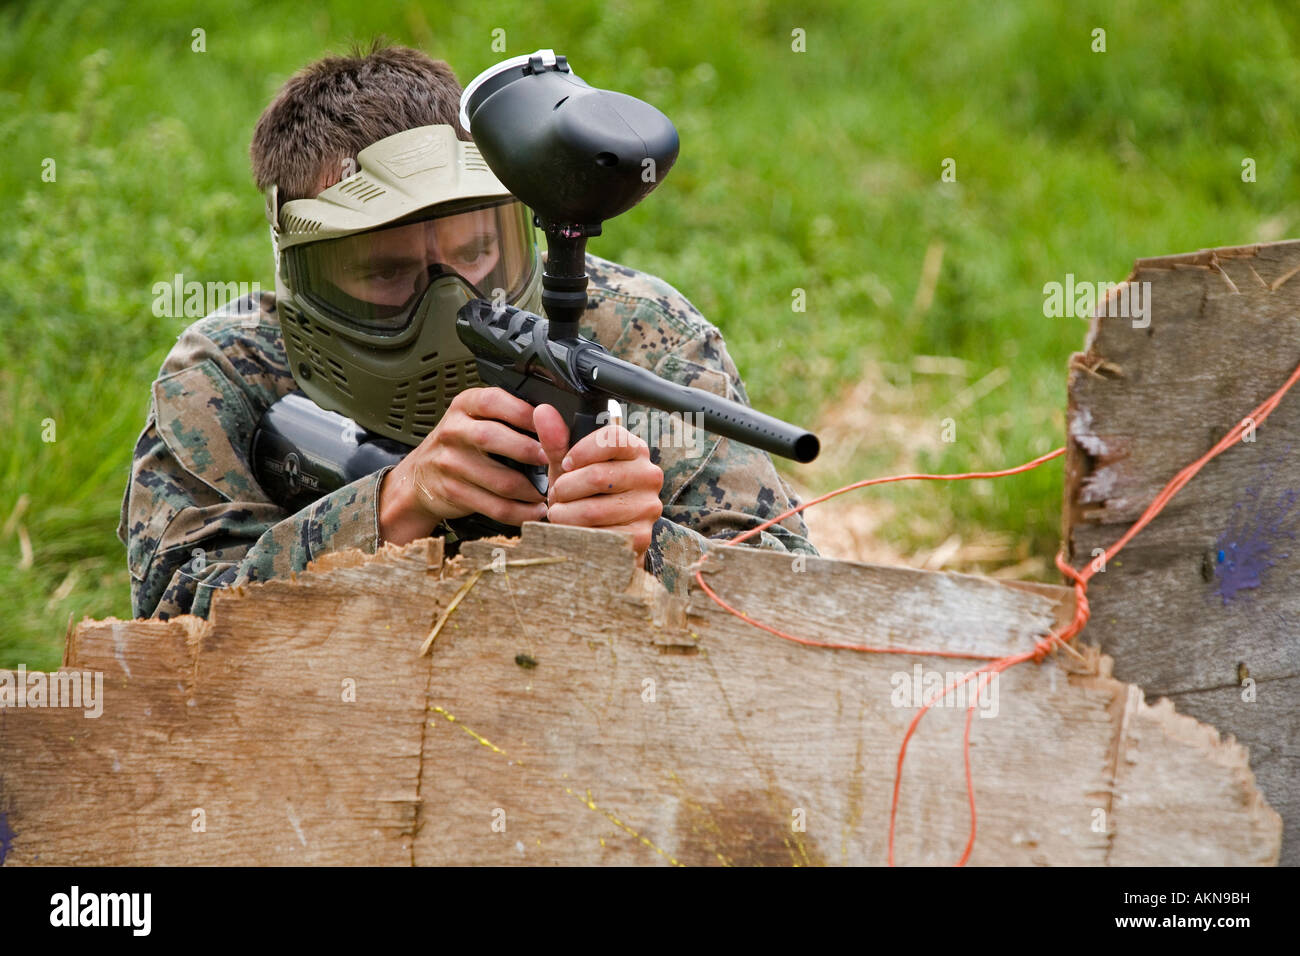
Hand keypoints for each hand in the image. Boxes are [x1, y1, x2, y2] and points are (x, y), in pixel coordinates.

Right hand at [379, 387, 549, 544]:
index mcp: (464, 406)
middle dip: (528, 450)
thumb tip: (554, 421)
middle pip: (491, 438)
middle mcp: (453, 431)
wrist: (419, 476)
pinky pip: (494, 505)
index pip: (493, 401)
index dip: (524, 413)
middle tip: (552, 460)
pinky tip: (534, 509)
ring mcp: (450, 463)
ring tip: (550, 490)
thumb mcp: (475, 418)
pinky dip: (520, 511)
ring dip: (531, 489)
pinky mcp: (454, 492)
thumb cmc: (460, 444)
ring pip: (499, 480)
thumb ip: (507, 416)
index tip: (549, 425)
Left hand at [533, 403, 664, 562]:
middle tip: (557, 495)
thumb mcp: (570, 466)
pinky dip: (576, 533)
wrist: (605, 534)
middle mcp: (648, 475)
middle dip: (565, 488)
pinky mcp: (641, 536)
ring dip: (565, 513)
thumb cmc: (588, 493)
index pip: (612, 438)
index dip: (581, 451)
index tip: (566, 464)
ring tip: (560, 512)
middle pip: (598, 476)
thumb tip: (542, 412)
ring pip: (594, 509)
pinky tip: (574, 529)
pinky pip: (598, 534)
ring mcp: (648, 507)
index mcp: (635, 451)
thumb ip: (557, 441)